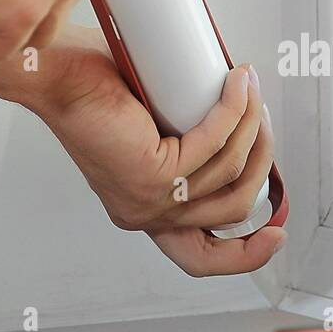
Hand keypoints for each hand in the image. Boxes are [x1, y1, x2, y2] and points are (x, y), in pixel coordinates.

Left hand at [0, 25, 285, 276]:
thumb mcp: (157, 129)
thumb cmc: (96, 89)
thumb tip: (244, 126)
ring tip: (248, 89)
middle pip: (233, 211)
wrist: (56, 74)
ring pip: (230, 172)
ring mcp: (148, 199)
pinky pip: (213, 144)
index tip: (276, 234)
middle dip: (262, 161)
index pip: (199, 257)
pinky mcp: (150, 174)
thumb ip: (192, 142)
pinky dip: (233, 112)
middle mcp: (146, 213)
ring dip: (251, 126)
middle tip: (263, 120)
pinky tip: (236, 85)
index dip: (244, 255)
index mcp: (147, 210)